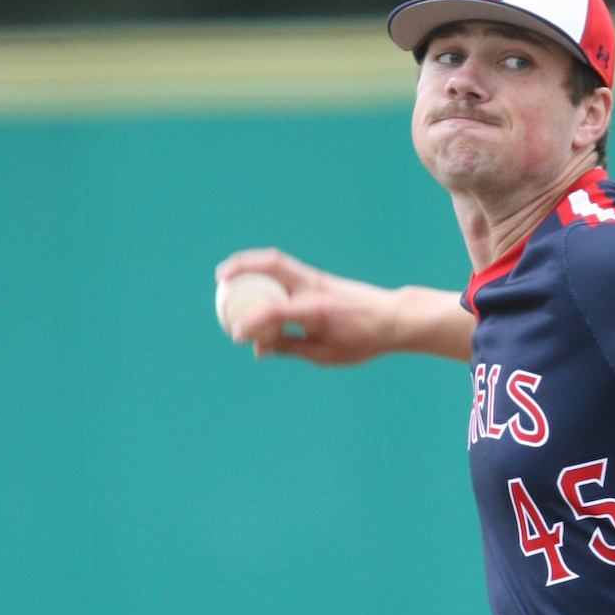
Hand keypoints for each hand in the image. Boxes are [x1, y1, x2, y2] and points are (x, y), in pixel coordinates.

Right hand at [215, 248, 403, 363]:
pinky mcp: (320, 278)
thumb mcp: (326, 354)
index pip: (274, 311)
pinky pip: (286, 270)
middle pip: (272, 265)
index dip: (250, 323)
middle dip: (242, 267)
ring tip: (228, 275)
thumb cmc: (363, 340)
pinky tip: (253, 282)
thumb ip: (289, 348)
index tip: (235, 335)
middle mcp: (315, 288)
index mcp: (317, 311)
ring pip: (278, 261)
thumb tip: (258, 349)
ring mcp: (318, 279)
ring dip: (251, 263)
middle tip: (220, 279)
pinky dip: (266, 271)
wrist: (394, 318)